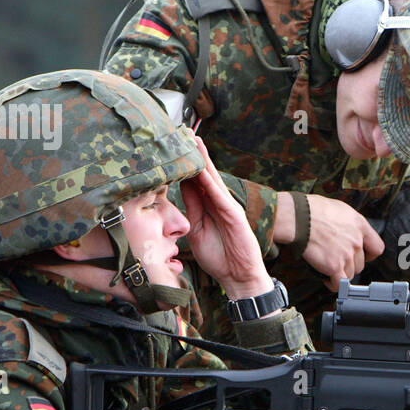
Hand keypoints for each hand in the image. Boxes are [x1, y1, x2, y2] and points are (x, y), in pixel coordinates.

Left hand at [180, 132, 272, 295]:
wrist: (238, 277)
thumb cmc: (219, 257)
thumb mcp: (197, 230)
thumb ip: (191, 209)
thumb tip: (180, 190)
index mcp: (208, 207)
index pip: (194, 180)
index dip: (184, 164)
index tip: (171, 147)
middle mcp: (219, 203)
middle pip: (204, 174)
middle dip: (194, 154)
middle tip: (181, 132)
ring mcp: (228, 208)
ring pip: (213, 180)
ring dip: (203, 161)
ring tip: (194, 141)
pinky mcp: (235, 217)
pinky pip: (220, 198)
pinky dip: (211, 183)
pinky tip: (203, 171)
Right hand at [276, 192, 384, 289]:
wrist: (298, 218)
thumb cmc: (311, 210)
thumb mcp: (339, 209)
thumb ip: (348, 223)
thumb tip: (346, 230)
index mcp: (359, 225)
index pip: (377, 247)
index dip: (368, 255)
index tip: (362, 256)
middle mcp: (356, 241)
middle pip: (360, 263)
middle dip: (349, 264)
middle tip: (336, 260)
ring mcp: (346, 254)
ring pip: (350, 274)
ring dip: (339, 273)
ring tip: (327, 267)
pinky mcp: (334, 266)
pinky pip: (340, 283)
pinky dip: (333, 284)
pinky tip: (327, 279)